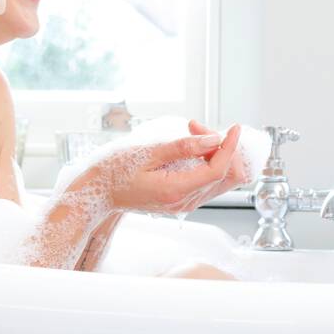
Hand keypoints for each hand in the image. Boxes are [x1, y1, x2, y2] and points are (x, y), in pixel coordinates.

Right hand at [95, 124, 242, 214]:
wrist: (100, 192)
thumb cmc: (116, 171)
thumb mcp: (147, 153)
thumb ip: (183, 147)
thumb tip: (213, 141)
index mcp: (176, 191)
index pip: (218, 170)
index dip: (230, 148)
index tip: (233, 129)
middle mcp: (184, 202)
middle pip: (225, 177)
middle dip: (223, 149)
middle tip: (200, 129)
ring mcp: (185, 204)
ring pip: (220, 181)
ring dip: (217, 155)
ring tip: (196, 134)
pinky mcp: (183, 201)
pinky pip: (208, 183)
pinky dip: (209, 163)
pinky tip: (195, 148)